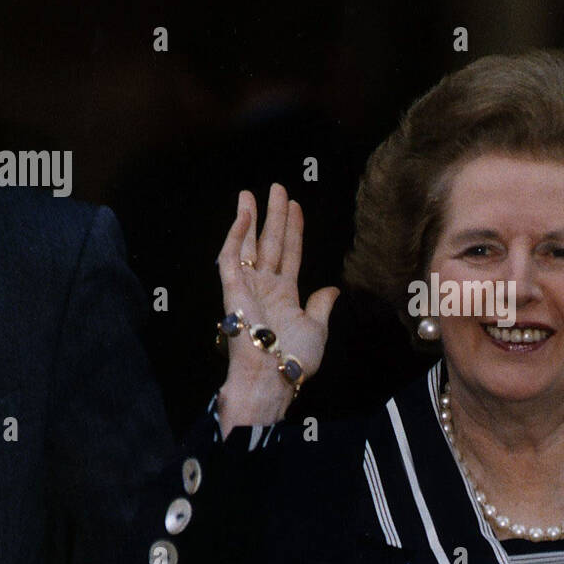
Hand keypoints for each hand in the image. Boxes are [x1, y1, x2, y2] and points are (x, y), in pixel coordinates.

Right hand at [215, 183, 338, 431]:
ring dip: (250, 218)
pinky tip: (243, 215)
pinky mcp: (232, 288)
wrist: (271, 376)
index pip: (290, 253)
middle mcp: (265, 286)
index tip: (296, 206)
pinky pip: (231, 257)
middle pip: (270, 242)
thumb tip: (332, 290)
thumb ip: (321, 306)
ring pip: (249, 244)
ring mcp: (247, 286)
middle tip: (277, 187)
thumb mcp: (317, 329)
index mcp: (285, 295)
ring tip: (251, 193)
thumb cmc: (292, 359)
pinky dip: (235, 235)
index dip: (293, 229)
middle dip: (274, 215)